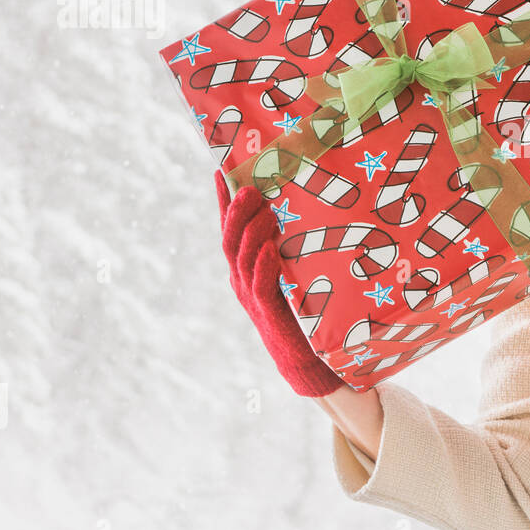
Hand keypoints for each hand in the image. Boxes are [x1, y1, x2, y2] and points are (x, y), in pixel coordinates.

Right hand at [216, 173, 345, 396]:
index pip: (230, 228)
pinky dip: (263, 266)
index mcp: (246, 266)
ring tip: (261, 207)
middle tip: (247, 185)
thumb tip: (309, 206)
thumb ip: (295, 245)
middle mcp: (243, 278)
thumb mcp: (298, 270)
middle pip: (230, 238)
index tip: (221, 170)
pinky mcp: (268, 313)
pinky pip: (260, 285)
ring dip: (250, 230)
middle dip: (235, 210)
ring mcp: (252, 296)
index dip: (224, 201)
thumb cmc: (307, 310)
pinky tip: (270, 250)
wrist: (308, 360)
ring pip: (242, 257)